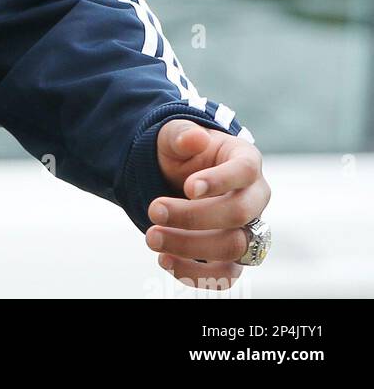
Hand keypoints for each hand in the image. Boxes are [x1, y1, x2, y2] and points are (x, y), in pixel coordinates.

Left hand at [145, 118, 270, 286]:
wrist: (180, 176)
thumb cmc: (183, 152)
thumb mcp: (175, 135)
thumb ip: (181, 134)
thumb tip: (194, 138)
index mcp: (246, 161)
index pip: (244, 171)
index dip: (219, 181)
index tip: (187, 187)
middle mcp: (255, 198)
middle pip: (238, 214)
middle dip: (193, 216)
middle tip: (153, 211)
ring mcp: (249, 230)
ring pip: (234, 248)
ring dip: (191, 247)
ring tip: (152, 239)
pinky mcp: (234, 257)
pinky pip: (225, 275)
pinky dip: (196, 273)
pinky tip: (165, 260)